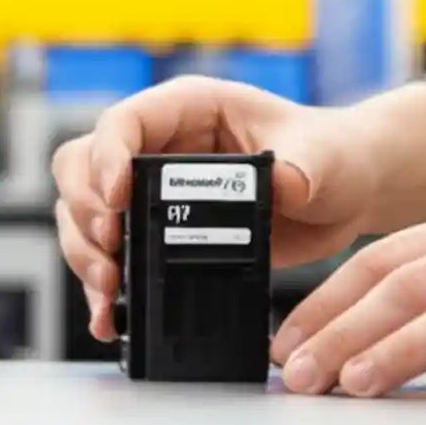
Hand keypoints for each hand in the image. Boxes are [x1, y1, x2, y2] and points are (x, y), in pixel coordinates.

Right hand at [51, 76, 386, 340]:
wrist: (343, 195)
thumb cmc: (331, 154)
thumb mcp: (323, 155)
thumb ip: (304, 166)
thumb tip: (282, 183)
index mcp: (188, 109)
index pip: (123, 122)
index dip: (107, 158)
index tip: (117, 200)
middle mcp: (158, 146)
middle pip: (82, 167)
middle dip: (84, 211)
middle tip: (110, 248)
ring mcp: (151, 192)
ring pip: (83, 214)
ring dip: (85, 253)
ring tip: (109, 290)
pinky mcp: (158, 235)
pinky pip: (110, 255)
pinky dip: (102, 288)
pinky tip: (109, 315)